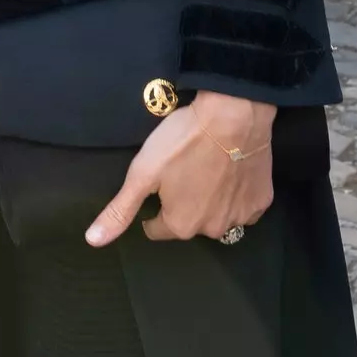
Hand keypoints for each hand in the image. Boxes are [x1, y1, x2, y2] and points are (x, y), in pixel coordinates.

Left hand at [86, 92, 275, 247]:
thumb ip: (120, 210)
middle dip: (182, 204)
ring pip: (217, 215)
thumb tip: (93, 241)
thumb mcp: (142, 173)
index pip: (156, 228)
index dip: (153, 206)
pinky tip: (230, 171)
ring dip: (210, 200)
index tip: (158, 184)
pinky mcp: (262, 201)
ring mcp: (242, 217)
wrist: (234, 114)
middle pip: (189, 222)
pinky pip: (243, 205)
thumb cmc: (183, 142)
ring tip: (206, 169)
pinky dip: (235, 194)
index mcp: (181, 225)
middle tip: (183, 170)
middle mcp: (213, 230)